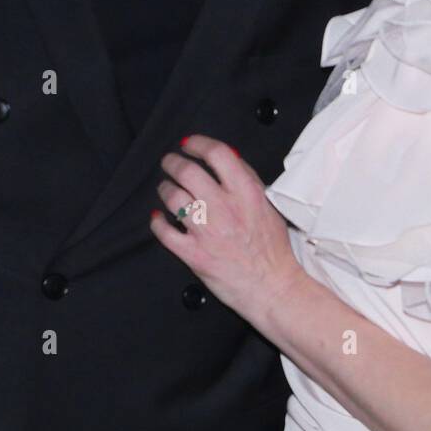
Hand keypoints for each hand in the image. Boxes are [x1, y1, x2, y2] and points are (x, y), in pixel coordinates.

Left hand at [151, 134, 304, 329]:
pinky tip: (159, 219)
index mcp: (246, 192)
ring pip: (173, 198)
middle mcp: (225, 208)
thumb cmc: (273, 248)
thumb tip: (226, 159)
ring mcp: (207, 231)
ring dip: (165, 189)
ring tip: (165, 188)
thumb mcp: (267, 205)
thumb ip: (247, 180)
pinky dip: (157, 223)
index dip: (198, 144)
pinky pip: (165, 232)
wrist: (272, 286)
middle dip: (173, 162)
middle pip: (188, 171)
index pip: (217, 154)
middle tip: (169, 162)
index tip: (189, 144)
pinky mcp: (194, 254)